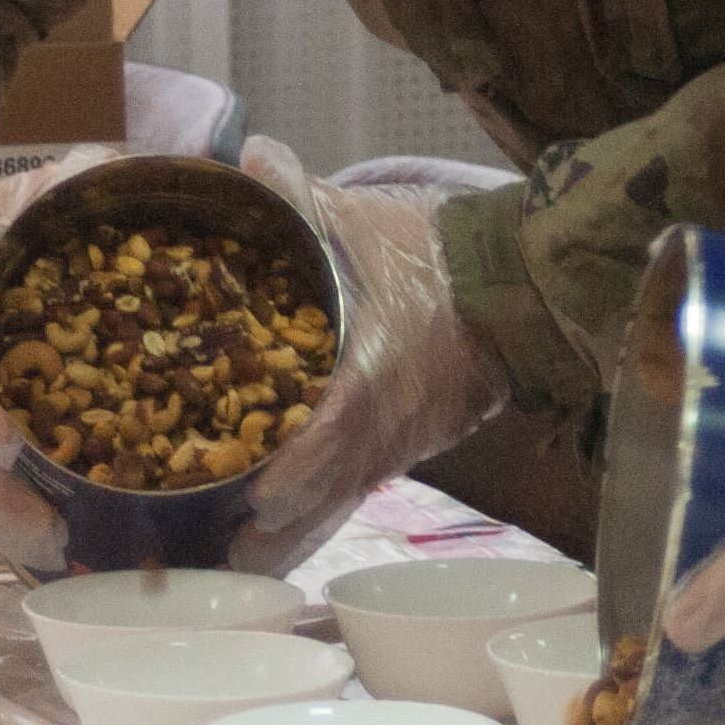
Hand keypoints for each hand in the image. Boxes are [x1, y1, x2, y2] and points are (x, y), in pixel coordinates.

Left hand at [228, 138, 513, 573]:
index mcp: (380, 364)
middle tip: (217, 555)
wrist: (506, 284)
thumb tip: (251, 157)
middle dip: (279, 527)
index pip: (345, 425)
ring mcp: (395, 442)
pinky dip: (312, 519)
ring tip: (227, 567)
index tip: (262, 496)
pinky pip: (350, 496)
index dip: (305, 464)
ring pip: (339, 505)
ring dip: (290, 538)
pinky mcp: (398, 452)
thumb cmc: (428, 254)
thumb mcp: (365, 220)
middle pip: (332, 490)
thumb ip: (305, 196)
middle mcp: (388, 419)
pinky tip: (268, 544)